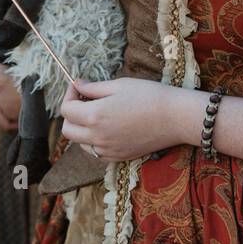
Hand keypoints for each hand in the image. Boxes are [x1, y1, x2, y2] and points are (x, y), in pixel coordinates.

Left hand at [59, 78, 186, 160]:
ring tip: (98, 115)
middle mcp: (97, 137)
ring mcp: (107, 150)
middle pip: (67, 130)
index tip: (79, 88)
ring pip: (80, 143)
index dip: (70, 95)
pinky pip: (96, 152)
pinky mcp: (118, 157)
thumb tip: (77, 85)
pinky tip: (109, 129)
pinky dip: (95, 142)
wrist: (176, 117)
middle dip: (71, 114)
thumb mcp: (120, 85)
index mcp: (94, 116)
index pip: (66, 109)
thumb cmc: (150, 96)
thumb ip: (93, 88)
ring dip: (82, 129)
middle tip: (84, 102)